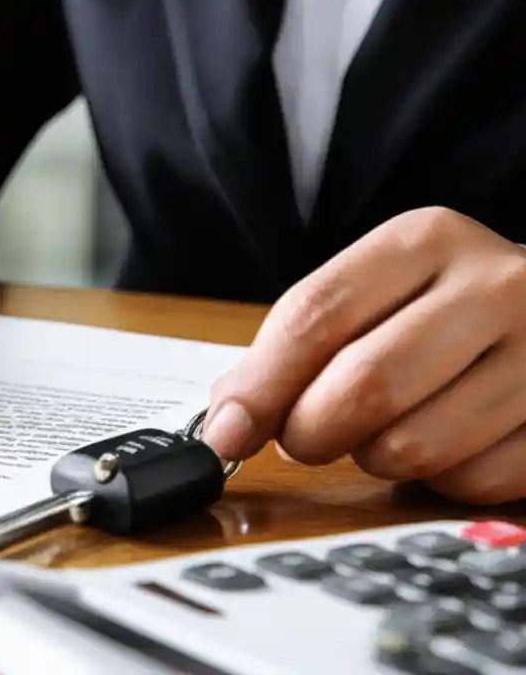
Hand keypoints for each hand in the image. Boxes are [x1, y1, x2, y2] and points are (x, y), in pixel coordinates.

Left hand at [203, 206, 525, 503]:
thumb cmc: (443, 310)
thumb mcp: (374, 296)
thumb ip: (297, 344)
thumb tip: (227, 418)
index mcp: (426, 240)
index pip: (316, 316)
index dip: (260, 385)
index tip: (225, 432)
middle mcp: (495, 286)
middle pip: (364, 385)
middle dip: (311, 431)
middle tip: (305, 438)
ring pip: (415, 445)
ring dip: (376, 458)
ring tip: (385, 431)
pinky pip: (472, 480)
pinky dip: (441, 480)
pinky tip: (450, 444)